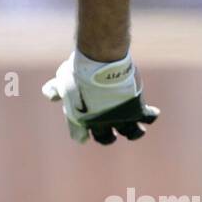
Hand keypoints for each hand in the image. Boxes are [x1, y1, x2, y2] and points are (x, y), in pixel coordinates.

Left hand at [42, 49, 159, 144]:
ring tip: (136, 127)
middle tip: (112, 132)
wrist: (99, 62)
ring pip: (132, 133)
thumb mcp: (63, 80)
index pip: (78, 136)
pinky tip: (151, 111)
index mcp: (80, 118)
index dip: (81, 135)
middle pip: (105, 139)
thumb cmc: (79, 69)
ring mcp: (120, 117)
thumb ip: (56, 89)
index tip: (83, 135)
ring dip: (134, 132)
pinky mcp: (136, 109)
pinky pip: (149, 118)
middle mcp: (100, 122)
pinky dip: (151, 115)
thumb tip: (50, 95)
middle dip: (108, 137)